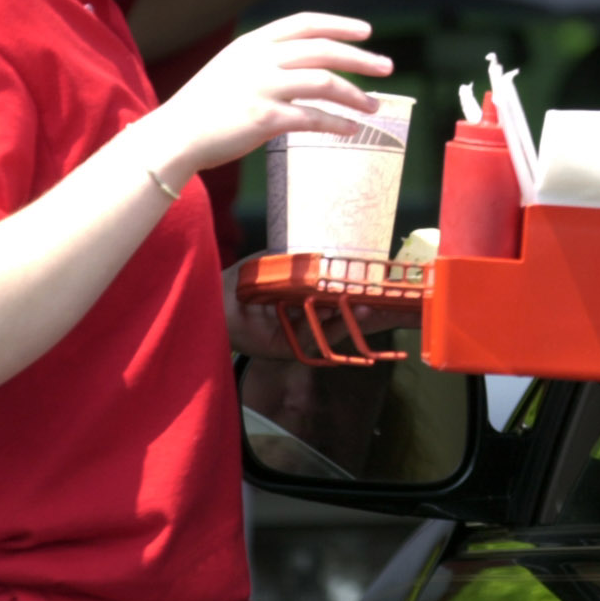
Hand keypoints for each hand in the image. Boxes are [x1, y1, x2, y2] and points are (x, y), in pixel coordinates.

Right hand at [149, 12, 391, 176]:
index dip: (340, 24)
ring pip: (325, 83)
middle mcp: (260, 59)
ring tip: (374, 106)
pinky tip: (353, 129)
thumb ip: (265, 59)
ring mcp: (263, 87)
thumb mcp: (232, 67)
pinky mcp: (265, 118)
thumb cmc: (205, 106)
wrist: (175, 135)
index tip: (366, 31)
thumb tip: (305, 62)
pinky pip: (314, 118)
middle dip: (361, 57)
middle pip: (324, 50)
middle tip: (388, 67)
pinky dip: (338, 123)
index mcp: (253, 42)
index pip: (305, 23)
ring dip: (356, 95)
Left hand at [224, 256, 421, 360]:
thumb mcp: (279, 261)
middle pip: (340, 316)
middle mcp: (303, 319)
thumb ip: (304, 259)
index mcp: (303, 300)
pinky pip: (316, 340)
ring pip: (332, 329)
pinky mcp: (289, 348)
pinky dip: (333, 328)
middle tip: (385, 298)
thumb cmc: (243, 279)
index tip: (380, 284)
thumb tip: (335, 251)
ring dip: (353, 318)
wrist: (214, 298)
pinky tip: (346, 315)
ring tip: (370, 306)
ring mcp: (297, 335)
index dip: (358, 292)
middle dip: (363, 309)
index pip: (337, 297)